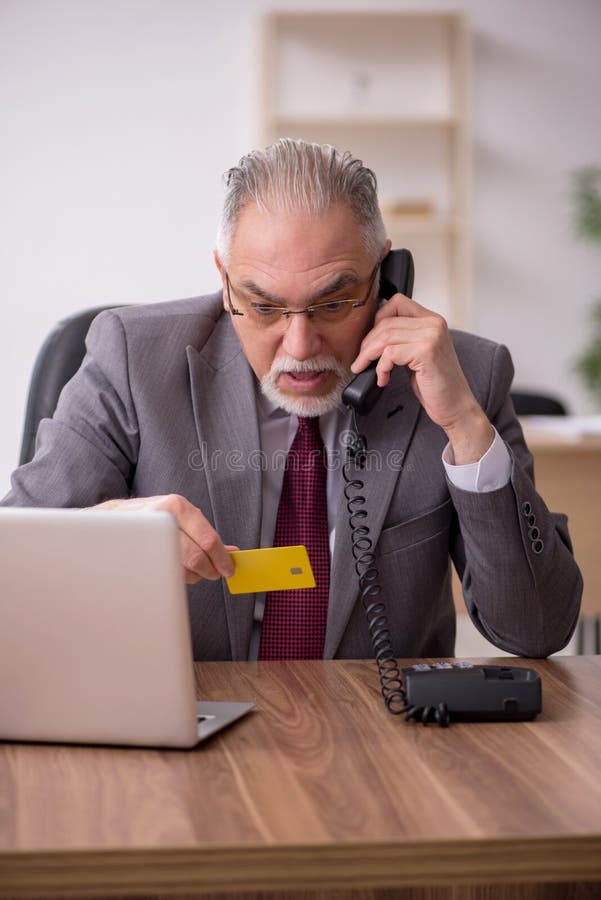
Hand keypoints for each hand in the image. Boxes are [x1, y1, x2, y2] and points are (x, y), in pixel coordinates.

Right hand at [90, 494, 236, 583]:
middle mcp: (163, 518)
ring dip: (193, 574)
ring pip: (182, 568)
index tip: (229, 568)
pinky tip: (175, 568)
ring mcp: (148, 537)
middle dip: (210, 570)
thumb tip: (232, 551)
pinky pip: (166, 573)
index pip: (208, 539)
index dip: (222, 558)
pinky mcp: (138, 554)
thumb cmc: (155, 517)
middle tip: (215, 573)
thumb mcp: (181, 516)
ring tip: (191, 567)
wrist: (114, 518)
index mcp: (177, 506)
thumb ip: (206, 532)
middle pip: (196, 557)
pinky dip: (178, 576)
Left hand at [351, 293, 493, 463]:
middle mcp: (433, 323)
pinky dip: (381, 368)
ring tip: (365, 369)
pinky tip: (383, 379)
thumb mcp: (418, 354)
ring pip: (385, 336)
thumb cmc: (437, 384)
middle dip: (367, 343)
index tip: (370, 340)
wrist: (456, 406)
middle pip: (386, 321)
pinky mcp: (425, 351)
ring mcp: (431, 336)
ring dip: (368, 355)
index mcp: (432, 320)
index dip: (378, 319)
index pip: (397, 301)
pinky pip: (390, 353)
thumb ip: (403, 339)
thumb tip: (373, 335)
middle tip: (361, 360)